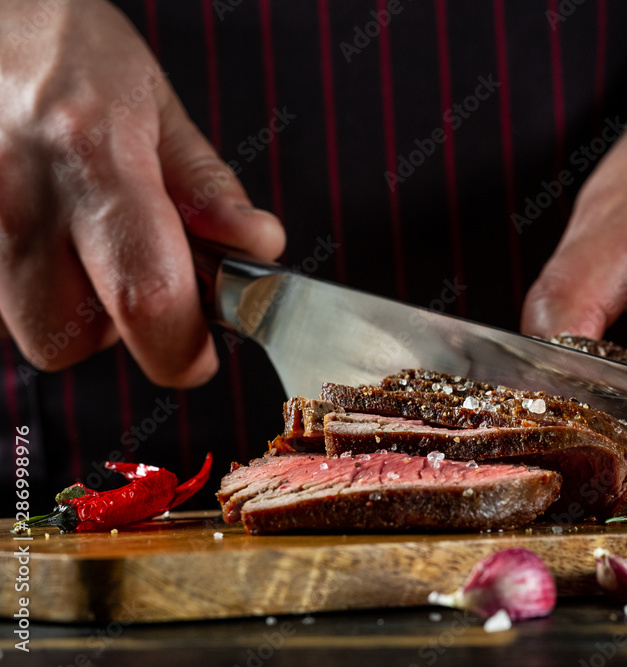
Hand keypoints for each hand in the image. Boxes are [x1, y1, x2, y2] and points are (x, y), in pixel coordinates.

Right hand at [0, 0, 283, 385]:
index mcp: (93, 159)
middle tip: (135, 273)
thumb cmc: (65, 48)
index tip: (201, 352)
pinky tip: (43, 228)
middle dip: (115, 328)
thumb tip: (257, 247)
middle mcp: (19, 197)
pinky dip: (31, 284)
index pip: (146, 295)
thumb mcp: (155, 103)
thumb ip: (205, 185)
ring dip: (68, 305)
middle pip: (66, 339)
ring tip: (81, 235)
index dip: (182, 347)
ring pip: (26, 325)